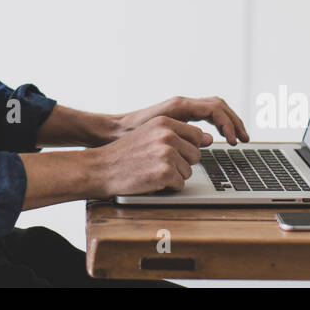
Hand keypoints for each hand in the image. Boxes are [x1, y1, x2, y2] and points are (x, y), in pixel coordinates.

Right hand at [87, 117, 210, 196]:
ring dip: (174, 176)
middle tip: (157, 164)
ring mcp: (167, 153)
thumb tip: (209, 139)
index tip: (170, 153)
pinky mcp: (165, 172)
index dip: (185, 149)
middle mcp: (168, 134)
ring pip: (189, 171)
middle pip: (195, 155)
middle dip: (181, 164)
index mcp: (164, 122)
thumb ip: (177, 135)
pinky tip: (151, 180)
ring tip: (152, 172)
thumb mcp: (149, 134)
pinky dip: (168, 187)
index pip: (196, 136)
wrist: (101, 168)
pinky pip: (180, 184)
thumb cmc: (124, 154)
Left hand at [113, 95, 249, 145]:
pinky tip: (222, 135)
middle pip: (219, 105)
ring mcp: (182, 108)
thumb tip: (209, 140)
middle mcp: (183, 103)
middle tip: (244, 139)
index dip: (229, 124)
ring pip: (214, 108)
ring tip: (238, 137)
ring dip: (229, 121)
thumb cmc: (133, 132)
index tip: (234, 141)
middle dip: (234, 121)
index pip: (215, 109)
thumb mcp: (159, 134)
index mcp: (180, 105)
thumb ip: (184, 136)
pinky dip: (219, 122)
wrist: (115, 129)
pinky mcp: (181, 115)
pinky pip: (207, 114)